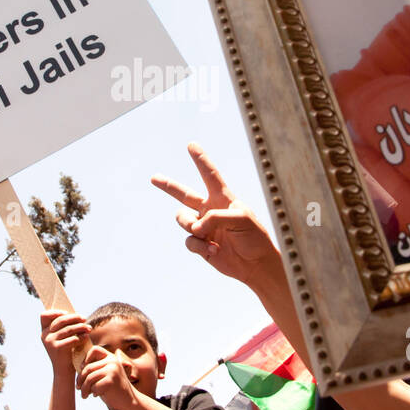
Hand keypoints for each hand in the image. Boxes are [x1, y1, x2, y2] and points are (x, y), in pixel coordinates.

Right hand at [40, 310, 88, 376]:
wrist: (63, 371)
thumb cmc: (66, 352)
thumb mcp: (61, 338)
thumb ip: (64, 327)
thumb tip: (76, 315)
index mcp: (44, 331)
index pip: (44, 316)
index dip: (55, 312)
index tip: (67, 313)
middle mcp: (45, 336)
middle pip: (60, 320)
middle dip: (74, 318)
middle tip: (84, 319)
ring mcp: (50, 342)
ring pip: (68, 329)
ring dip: (81, 327)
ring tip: (88, 328)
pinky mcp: (57, 348)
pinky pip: (72, 338)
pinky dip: (81, 336)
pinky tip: (86, 336)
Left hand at [75, 344, 138, 409]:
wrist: (129, 400)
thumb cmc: (113, 388)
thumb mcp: (105, 374)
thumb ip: (96, 368)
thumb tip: (78, 366)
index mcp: (111, 357)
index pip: (95, 350)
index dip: (86, 358)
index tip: (82, 369)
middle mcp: (112, 361)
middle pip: (88, 368)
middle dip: (80, 380)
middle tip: (79, 388)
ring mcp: (112, 370)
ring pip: (89, 378)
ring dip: (84, 389)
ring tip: (84, 395)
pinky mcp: (111, 380)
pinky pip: (94, 386)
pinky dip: (93, 393)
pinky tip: (97, 395)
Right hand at [151, 142, 280, 287]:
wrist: (256, 264)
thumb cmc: (254, 236)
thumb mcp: (240, 218)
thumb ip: (215, 217)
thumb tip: (195, 227)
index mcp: (223, 198)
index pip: (210, 175)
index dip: (201, 160)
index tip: (191, 145)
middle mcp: (210, 210)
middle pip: (184, 194)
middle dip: (168, 186)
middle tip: (154, 178)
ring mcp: (204, 228)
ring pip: (182, 219)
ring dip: (191, 226)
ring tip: (205, 234)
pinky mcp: (201, 245)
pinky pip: (189, 241)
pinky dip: (199, 246)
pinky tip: (214, 250)